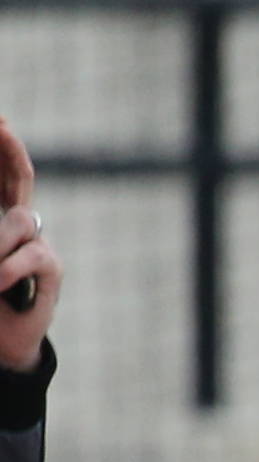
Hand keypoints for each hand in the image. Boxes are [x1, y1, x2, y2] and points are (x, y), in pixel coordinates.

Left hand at [0, 116, 54, 368]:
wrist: (3, 338)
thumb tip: (6, 215)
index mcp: (1, 216)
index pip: (3, 175)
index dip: (2, 148)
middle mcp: (22, 223)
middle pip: (21, 176)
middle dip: (9, 148)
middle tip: (0, 122)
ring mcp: (39, 243)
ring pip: (17, 221)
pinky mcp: (51, 268)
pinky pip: (31, 256)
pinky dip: (7, 269)